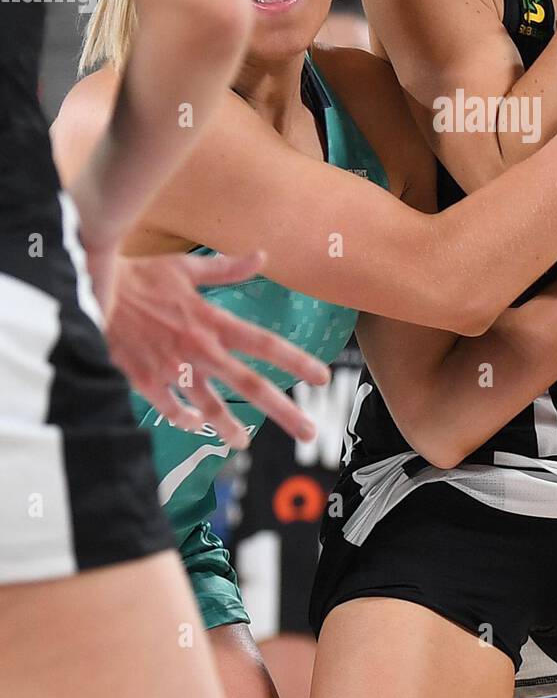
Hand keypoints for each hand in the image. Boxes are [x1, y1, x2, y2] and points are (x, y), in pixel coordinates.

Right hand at [91, 248, 327, 448]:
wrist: (94, 291)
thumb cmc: (142, 277)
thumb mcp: (187, 268)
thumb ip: (228, 269)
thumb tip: (262, 255)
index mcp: (213, 322)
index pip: (264, 344)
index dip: (295, 360)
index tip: (322, 376)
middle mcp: (200, 350)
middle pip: (250, 386)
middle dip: (283, 410)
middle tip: (308, 431)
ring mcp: (173, 370)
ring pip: (210, 407)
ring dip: (229, 427)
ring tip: (244, 442)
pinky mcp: (145, 381)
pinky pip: (171, 409)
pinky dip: (185, 419)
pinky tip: (194, 426)